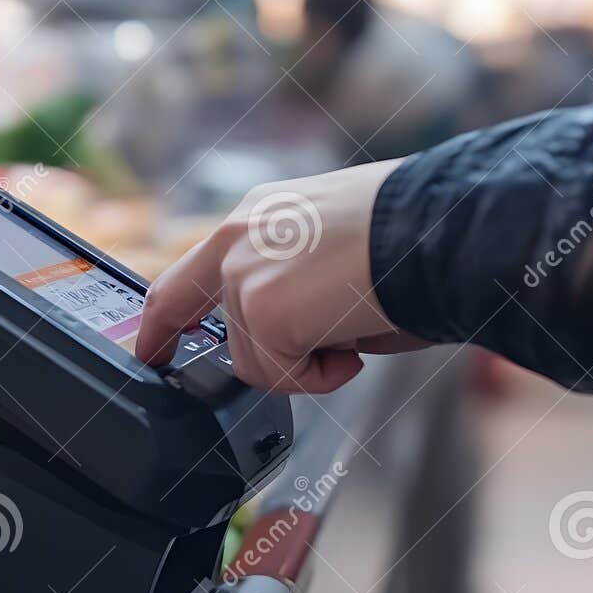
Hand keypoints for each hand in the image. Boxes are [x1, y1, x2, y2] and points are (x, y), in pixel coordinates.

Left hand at [136, 159, 431, 393]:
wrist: (442, 229)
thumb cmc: (414, 238)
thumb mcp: (330, 254)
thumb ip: (288, 289)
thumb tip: (292, 339)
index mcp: (257, 215)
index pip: (184, 276)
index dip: (162, 322)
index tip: (150, 350)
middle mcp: (238, 239)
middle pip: (218, 330)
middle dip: (265, 355)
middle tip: (313, 355)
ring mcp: (243, 276)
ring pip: (256, 361)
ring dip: (307, 361)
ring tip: (354, 324)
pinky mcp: (261, 312)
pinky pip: (281, 376)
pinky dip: (321, 376)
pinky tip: (353, 343)